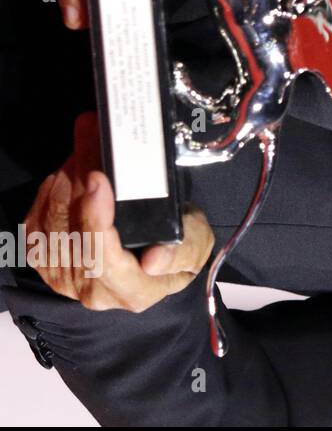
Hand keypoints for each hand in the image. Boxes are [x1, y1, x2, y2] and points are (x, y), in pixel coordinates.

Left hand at [25, 112, 213, 313]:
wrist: (155, 259)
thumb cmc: (177, 251)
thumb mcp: (196, 249)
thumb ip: (182, 253)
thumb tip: (155, 260)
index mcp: (131, 291)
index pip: (102, 260)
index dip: (95, 220)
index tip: (98, 179)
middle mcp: (91, 290)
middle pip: (71, 233)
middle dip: (78, 181)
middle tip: (90, 138)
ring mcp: (63, 276)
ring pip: (50, 222)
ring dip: (65, 178)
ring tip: (86, 146)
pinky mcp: (45, 259)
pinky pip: (35, 221)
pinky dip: (51, 190)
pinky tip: (70, 171)